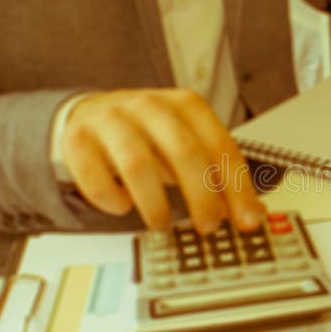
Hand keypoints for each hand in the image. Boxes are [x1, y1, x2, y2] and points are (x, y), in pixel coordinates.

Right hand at [61, 88, 263, 233]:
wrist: (89, 115)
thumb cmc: (147, 135)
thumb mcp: (187, 145)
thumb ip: (218, 175)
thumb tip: (253, 213)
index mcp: (185, 105)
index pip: (220, 145)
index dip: (237, 187)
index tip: (246, 220)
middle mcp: (149, 106)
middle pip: (184, 152)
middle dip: (202, 196)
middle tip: (207, 226)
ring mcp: (111, 120)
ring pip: (137, 164)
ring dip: (155, 203)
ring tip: (162, 223)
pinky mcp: (77, 139)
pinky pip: (95, 176)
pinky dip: (112, 199)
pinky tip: (122, 207)